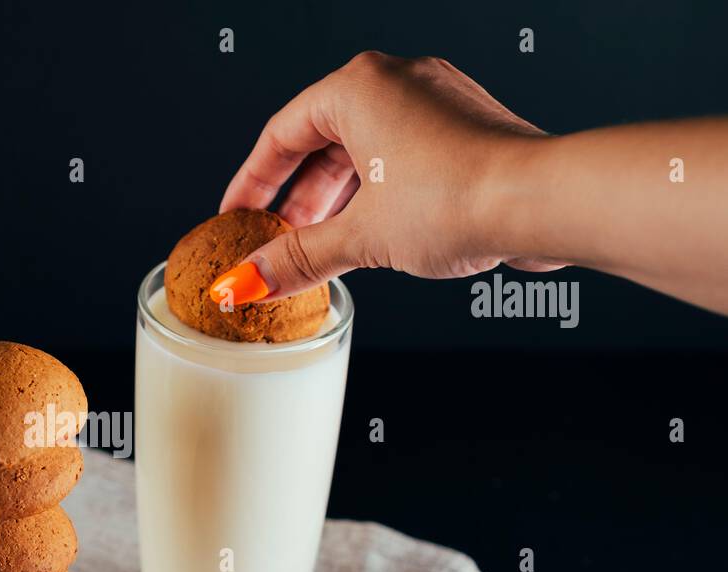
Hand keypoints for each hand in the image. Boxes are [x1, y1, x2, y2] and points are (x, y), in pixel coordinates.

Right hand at [216, 51, 564, 301]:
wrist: (542, 201)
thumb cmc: (457, 196)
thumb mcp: (358, 236)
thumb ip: (296, 259)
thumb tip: (248, 282)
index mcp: (358, 87)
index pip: (282, 133)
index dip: (252, 182)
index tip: (237, 216)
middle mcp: (398, 82)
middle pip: (323, 143)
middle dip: (297, 200)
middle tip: (276, 242)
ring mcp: (438, 103)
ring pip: (365, 153)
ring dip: (336, 204)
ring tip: (320, 249)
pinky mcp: (466, 130)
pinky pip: (402, 160)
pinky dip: (377, 197)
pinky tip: (371, 238)